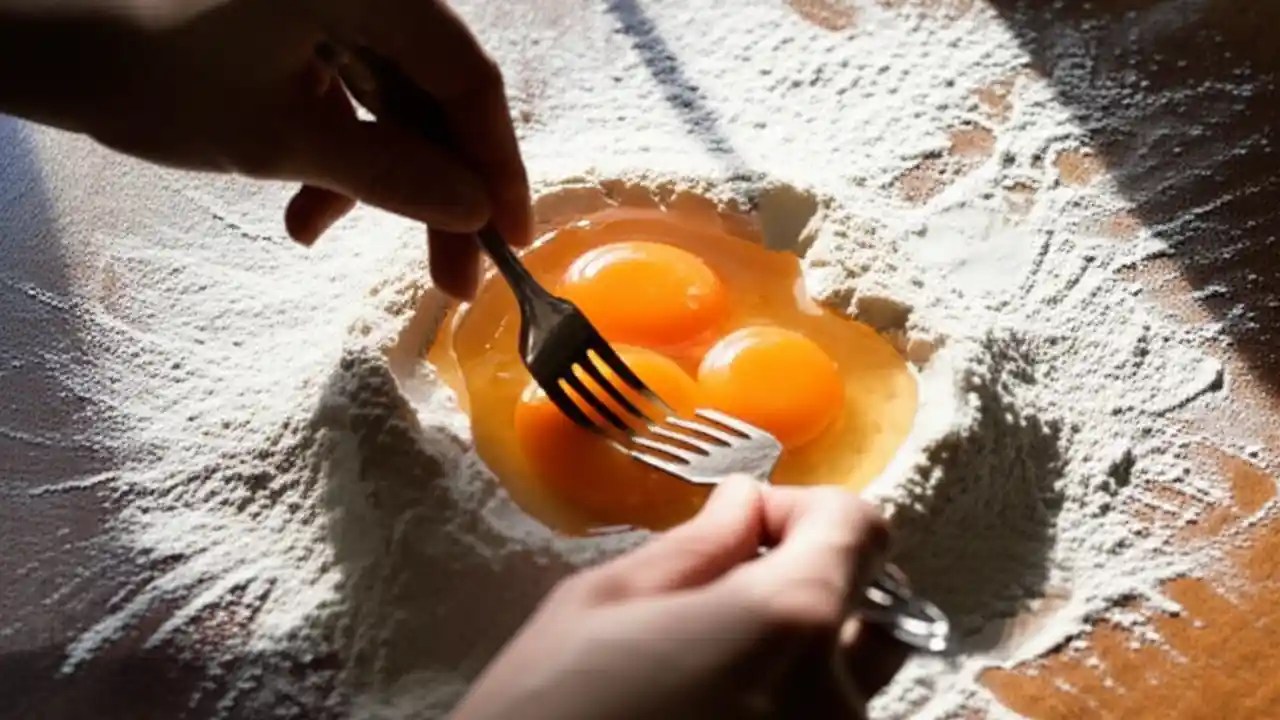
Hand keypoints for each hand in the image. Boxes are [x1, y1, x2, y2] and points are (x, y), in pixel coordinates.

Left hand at [0, 0, 529, 297]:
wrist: (42, 36)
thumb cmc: (154, 75)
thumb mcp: (282, 137)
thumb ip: (393, 173)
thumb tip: (475, 211)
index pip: (466, 74)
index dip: (495, 162)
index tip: (508, 240)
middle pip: (431, 89)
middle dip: (437, 185)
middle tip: (450, 276)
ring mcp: (325, 0)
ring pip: (388, 95)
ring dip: (377, 175)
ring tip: (334, 241)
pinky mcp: (293, 17)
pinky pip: (343, 86)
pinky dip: (334, 147)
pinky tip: (303, 209)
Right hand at [454, 478, 908, 719]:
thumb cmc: (546, 709)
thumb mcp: (602, 603)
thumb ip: (696, 546)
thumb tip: (745, 504)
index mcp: (786, 623)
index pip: (859, 529)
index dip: (805, 508)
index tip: (748, 526)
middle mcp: (831, 700)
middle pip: (876, 609)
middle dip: (818, 578)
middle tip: (738, 584)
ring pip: (848, 679)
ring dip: (802, 648)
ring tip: (709, 658)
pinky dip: (786, 702)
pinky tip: (711, 705)